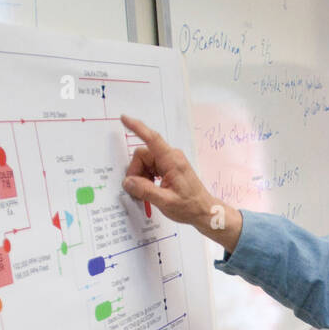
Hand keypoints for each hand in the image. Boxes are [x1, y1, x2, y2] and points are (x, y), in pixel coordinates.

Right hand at [119, 114, 241, 251]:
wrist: (204, 211)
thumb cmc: (190, 206)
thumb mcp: (165, 202)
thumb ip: (145, 191)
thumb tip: (128, 182)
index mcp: (172, 161)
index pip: (152, 139)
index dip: (137, 127)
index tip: (124, 118)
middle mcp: (171, 157)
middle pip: (142, 155)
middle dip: (136, 171)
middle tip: (137, 190)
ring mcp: (170, 161)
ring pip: (144, 162)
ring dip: (141, 176)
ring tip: (148, 192)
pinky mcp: (168, 167)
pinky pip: (150, 167)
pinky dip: (146, 177)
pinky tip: (152, 189)